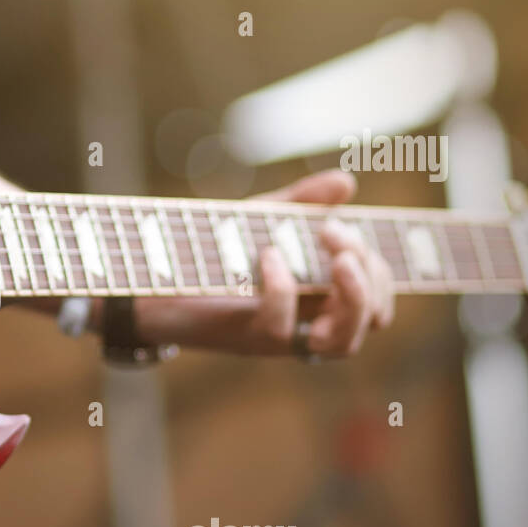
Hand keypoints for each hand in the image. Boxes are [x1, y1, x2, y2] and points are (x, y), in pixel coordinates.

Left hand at [124, 169, 394, 356]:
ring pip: (341, 344)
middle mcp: (306, 325)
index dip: (380, 271)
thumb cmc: (208, 252)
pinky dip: (283, 289)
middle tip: (336, 236)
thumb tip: (347, 182)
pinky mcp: (244, 338)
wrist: (146, 275)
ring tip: (338, 259)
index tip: (346, 228)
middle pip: (371, 321)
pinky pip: (279, 328)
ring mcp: (278, 336)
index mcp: (318, 300)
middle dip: (370, 275)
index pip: (379, 302)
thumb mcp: (259, 219)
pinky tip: (268, 256)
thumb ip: (302, 203)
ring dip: (353, 299)